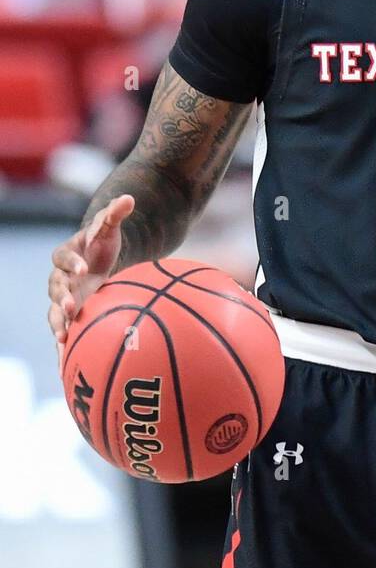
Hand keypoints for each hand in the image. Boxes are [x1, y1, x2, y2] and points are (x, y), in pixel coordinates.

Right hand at [48, 194, 135, 366]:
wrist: (97, 260)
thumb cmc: (102, 242)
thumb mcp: (109, 227)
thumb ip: (115, 213)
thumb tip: (128, 197)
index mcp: (66, 255)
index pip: (62, 257)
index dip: (71, 262)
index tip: (83, 268)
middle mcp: (60, 278)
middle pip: (55, 288)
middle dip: (61, 298)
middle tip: (71, 307)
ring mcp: (63, 298)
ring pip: (54, 313)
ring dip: (58, 324)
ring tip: (63, 338)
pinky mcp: (70, 315)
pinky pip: (64, 332)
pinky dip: (63, 349)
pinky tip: (64, 369)